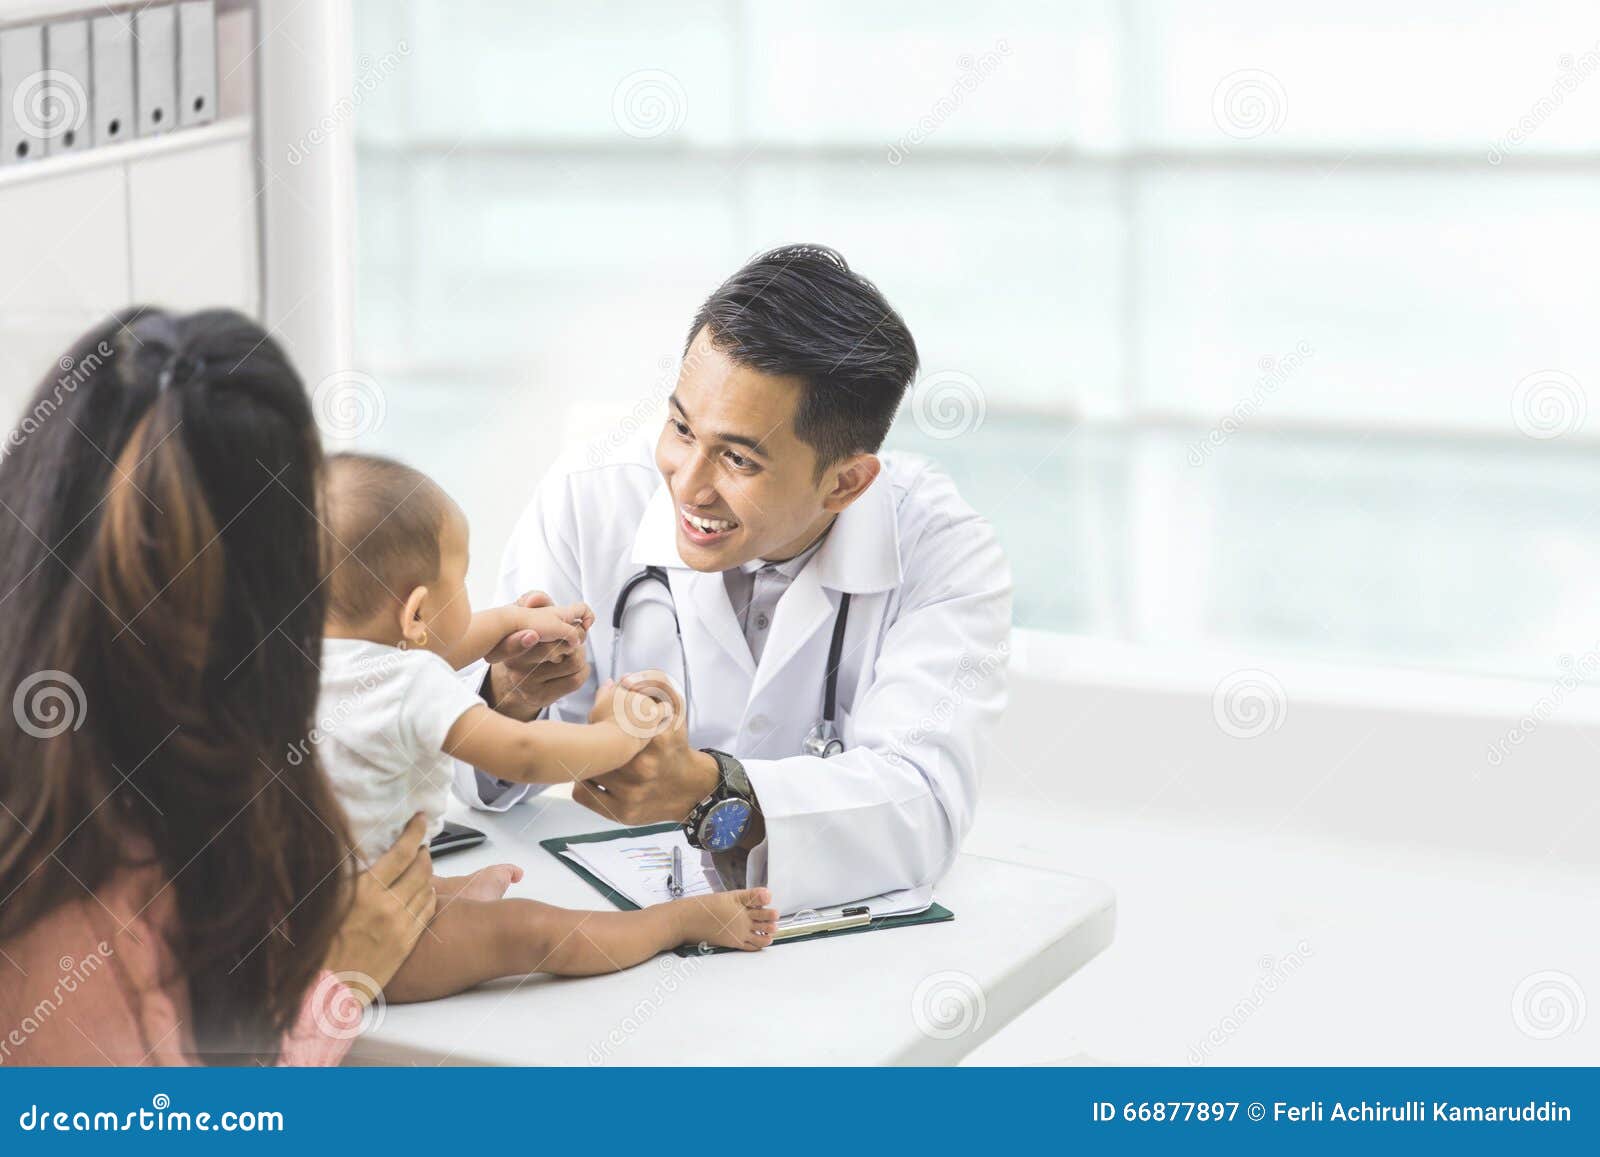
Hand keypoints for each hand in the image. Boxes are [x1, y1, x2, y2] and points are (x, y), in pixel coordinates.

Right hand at [323, 814, 435, 998]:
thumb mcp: (321, 902)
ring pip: (426, 888)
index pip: (401, 853)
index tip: (421, 819)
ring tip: (421, 866)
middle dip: (423, 851)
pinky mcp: (407, 943)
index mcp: (364, 892)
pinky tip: (423, 892)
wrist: (324, 989)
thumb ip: (337, 874)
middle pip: (420, 868)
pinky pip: (427, 912)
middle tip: (420, 845)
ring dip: (427, 873)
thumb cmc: (315, 945)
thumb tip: (338, 846)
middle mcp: (388, 906)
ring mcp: (401, 926)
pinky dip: (428, 896)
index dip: (415, 832)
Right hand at [485, 591, 591, 720]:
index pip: (512, 645)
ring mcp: (527, 685)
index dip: (520, 641)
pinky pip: (576, 679)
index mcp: (506, 646)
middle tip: (573, 637)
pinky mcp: (542, 698)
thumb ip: (532, 601)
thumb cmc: (526, 640)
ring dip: (580, 653)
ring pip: (572, 661)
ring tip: (573, 650)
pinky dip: (584, 669)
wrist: (515, 681)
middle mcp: (514, 667)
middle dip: (573, 638)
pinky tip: (577, 665)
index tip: (531, 635)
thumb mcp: (523, 617)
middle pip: (555, 648)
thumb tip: (535, 598)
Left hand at [573, 671, 716, 825]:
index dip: (599, 717)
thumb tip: (621, 681)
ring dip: (588, 761)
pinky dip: (584, 784)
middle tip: (596, 740)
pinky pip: (581, 793)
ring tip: (602, 759)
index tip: (604, 721)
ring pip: (585, 769)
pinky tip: (600, 778)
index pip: (605, 719)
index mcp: (655, 738)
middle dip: (591, 740)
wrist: (691, 789)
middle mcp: (643, 767)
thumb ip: (655, 682)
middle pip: (593, 745)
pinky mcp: (622, 813)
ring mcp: (631, 793)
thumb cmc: (675, 745)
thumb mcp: (674, 708)